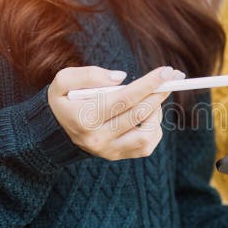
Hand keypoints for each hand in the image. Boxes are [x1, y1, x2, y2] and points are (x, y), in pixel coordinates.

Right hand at [47, 65, 183, 160]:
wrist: (55, 130)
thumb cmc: (64, 100)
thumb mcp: (64, 81)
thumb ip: (89, 75)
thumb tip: (122, 78)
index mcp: (84, 118)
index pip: (124, 99)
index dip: (148, 84)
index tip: (166, 71)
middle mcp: (98, 139)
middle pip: (139, 115)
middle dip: (159, 93)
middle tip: (172, 77)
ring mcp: (109, 151)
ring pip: (147, 135)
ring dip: (157, 112)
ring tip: (153, 97)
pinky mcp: (118, 156)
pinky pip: (146, 146)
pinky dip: (154, 128)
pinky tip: (149, 113)